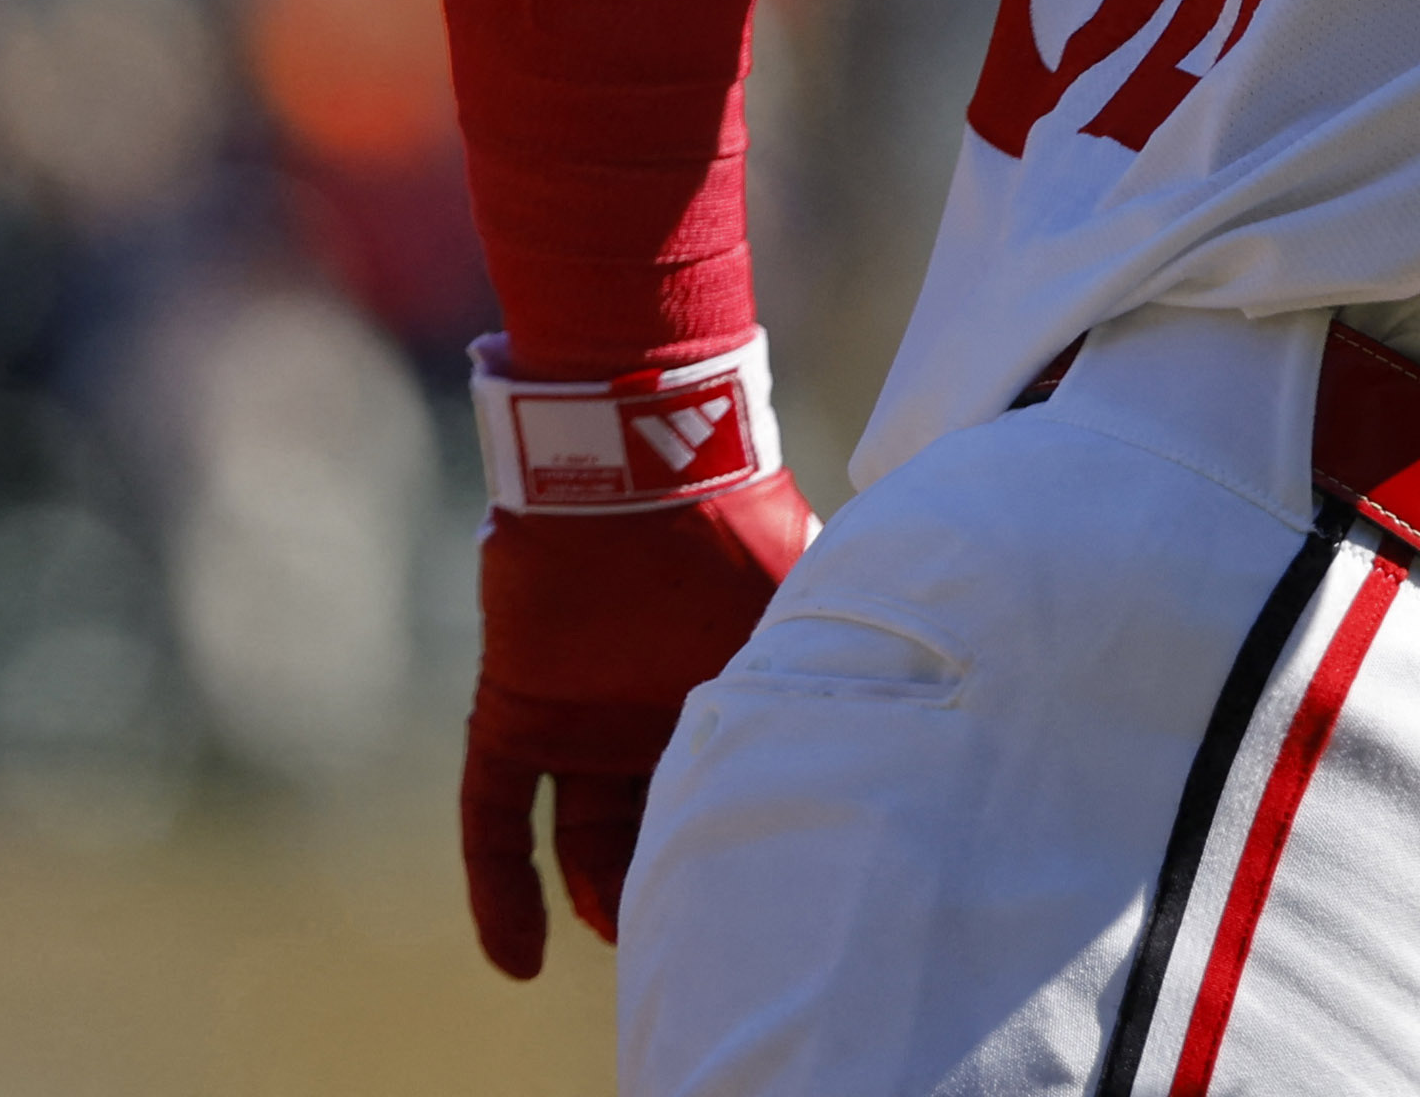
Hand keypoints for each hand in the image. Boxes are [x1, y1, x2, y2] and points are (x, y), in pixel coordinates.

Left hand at [462, 467, 816, 978]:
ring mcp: (579, 715)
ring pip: (584, 829)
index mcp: (717, 680)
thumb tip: (923, 698)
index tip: (769, 882)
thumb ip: (840, 654)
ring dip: (599, 890)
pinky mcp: (515, 714)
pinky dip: (500, 889)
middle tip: (698, 927)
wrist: (641, 460)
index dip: (743, 828)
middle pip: (655, 812)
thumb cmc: (735, 526)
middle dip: (674, 873)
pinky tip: (515, 960)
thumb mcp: (809, 599)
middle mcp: (648, 704)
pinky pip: (495, 819)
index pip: (726, 774)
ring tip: (627, 940)